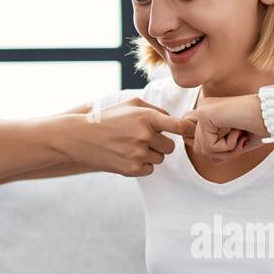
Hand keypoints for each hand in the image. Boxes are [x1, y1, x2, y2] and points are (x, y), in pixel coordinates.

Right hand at [72, 98, 195, 176]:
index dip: (188, 130)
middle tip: (143, 138)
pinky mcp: (132, 169)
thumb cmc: (109, 118)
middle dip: (160, 143)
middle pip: (170, 147)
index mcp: (146, 117)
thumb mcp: (131, 104)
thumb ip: (155, 110)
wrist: (81, 137)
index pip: (179, 126)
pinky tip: (127, 155)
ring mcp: (138, 153)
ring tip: (131, 146)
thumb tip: (175, 121)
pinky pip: (150, 169)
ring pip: (160, 158)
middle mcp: (144, 135)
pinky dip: (142, 164)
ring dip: (150, 154)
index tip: (191, 132)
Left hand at [184, 94, 271, 165]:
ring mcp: (203, 110)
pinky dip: (228, 146)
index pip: (204, 144)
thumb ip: (225, 150)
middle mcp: (204, 108)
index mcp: (211, 112)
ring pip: (204, 149)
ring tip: (241, 136)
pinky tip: (238, 131)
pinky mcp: (205, 114)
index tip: (242, 141)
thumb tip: (212, 161)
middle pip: (201, 148)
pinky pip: (209, 146)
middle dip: (224, 153)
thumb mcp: (241, 142)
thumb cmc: (262, 125)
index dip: (224, 151)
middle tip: (242, 141)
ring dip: (227, 150)